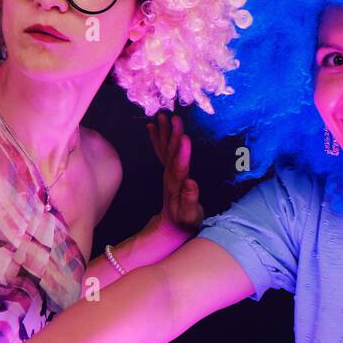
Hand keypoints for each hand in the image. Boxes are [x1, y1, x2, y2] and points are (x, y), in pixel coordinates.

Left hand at [146, 112, 202, 235]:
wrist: (172, 226)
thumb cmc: (185, 222)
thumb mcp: (190, 216)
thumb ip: (189, 200)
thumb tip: (190, 183)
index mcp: (177, 186)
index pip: (180, 168)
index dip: (182, 154)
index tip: (185, 139)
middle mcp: (170, 177)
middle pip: (172, 154)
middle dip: (173, 136)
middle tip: (174, 118)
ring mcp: (167, 173)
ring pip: (165, 150)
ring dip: (164, 132)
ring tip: (162, 116)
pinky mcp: (167, 171)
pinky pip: (160, 152)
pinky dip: (156, 139)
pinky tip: (152, 126)